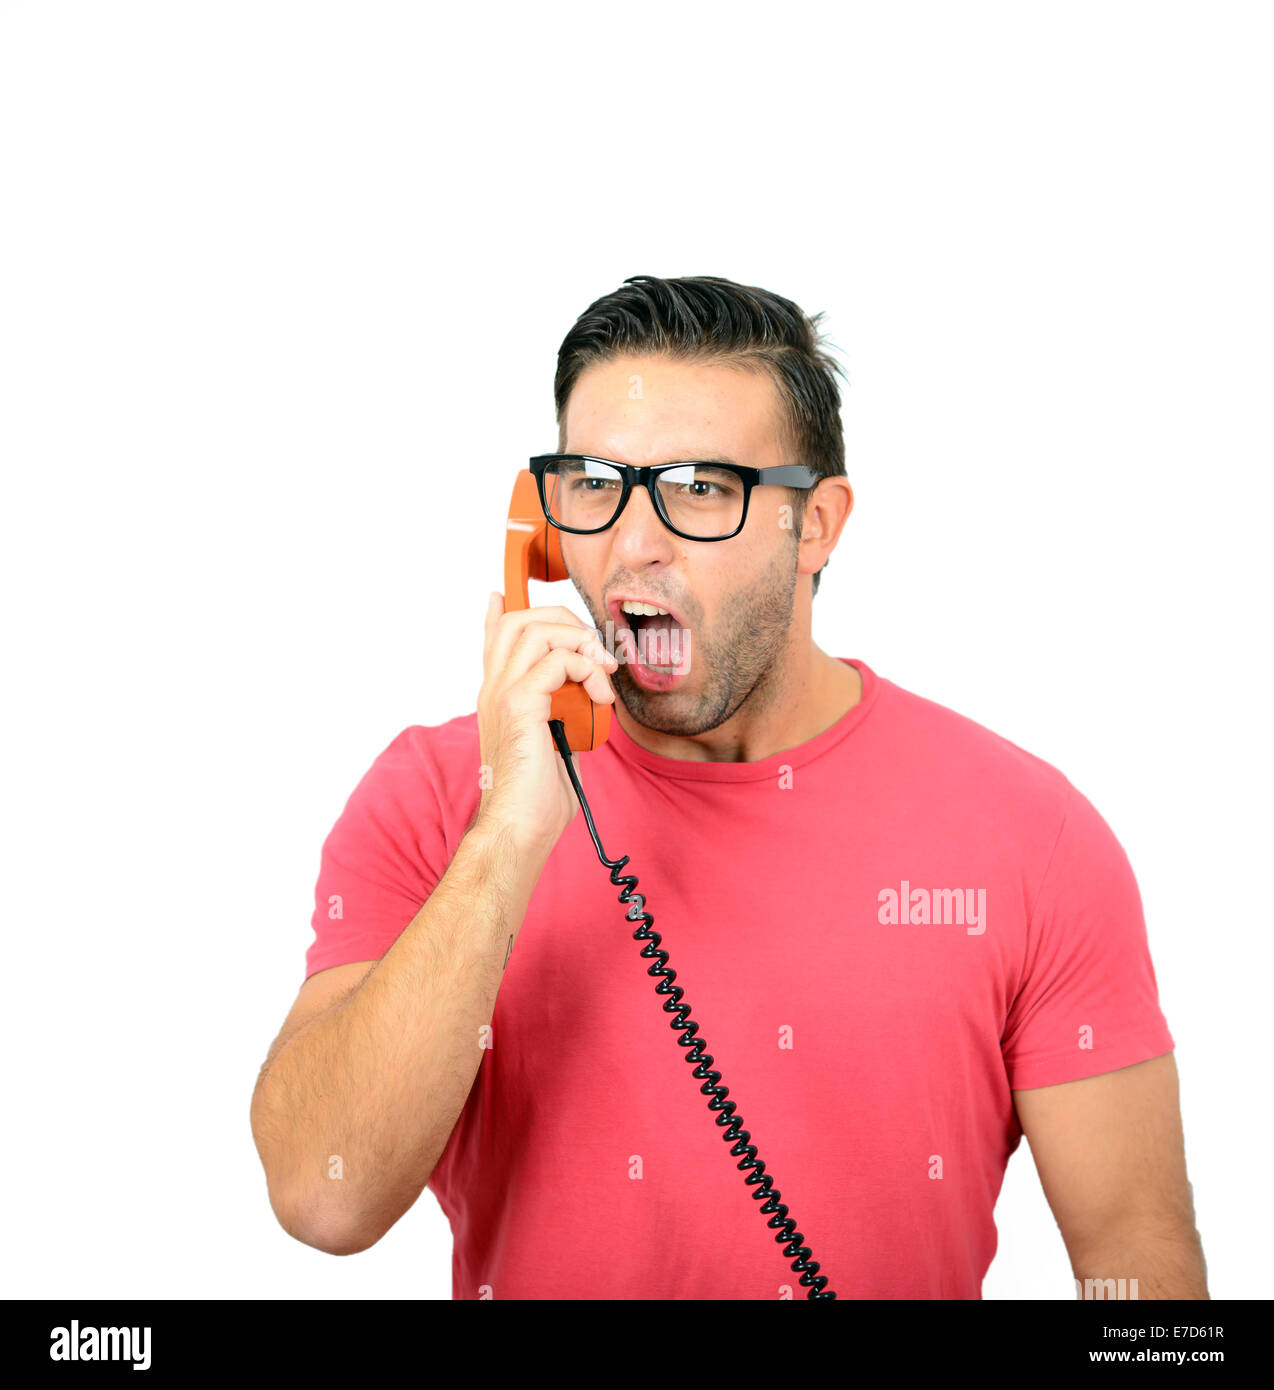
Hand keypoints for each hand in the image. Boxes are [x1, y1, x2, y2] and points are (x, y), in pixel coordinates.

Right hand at [474, 593, 616, 859]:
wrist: (520, 828)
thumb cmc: (538, 799)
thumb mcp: (555, 744)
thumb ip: (562, 714)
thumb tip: (588, 701)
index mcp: (498, 697)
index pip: (493, 640)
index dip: (499, 612)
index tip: (501, 596)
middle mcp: (494, 689)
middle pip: (519, 620)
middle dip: (565, 620)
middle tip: (596, 652)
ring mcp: (502, 694)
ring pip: (536, 629)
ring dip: (580, 641)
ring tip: (603, 672)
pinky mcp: (519, 705)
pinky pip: (558, 661)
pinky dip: (588, 671)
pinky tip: (601, 697)